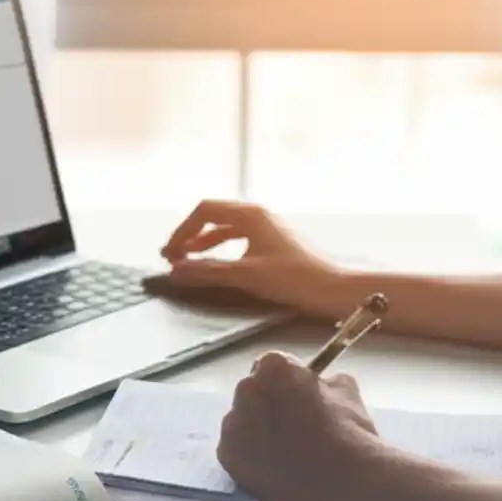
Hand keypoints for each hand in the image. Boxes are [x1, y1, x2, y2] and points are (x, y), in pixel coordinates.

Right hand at [160, 200, 344, 317]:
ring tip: (187, 261)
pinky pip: (237, 239)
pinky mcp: (272, 241)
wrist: (332, 289)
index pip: (204, 211)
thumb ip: (208, 271)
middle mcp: (257, 214)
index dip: (182, 231)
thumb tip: (175, 270)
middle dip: (189, 236)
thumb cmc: (293, 278)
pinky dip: (220, 249)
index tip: (169, 254)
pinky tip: (214, 264)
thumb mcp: (245, 275)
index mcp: (250, 214)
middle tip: (172, 258)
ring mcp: (266, 227)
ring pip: (224, 228)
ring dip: (203, 243)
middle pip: (212, 217)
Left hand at [218, 351, 379, 500]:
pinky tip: (273, 470)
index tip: (296, 400)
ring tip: (284, 454)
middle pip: (251, 393)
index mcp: (274, 367)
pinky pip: (235, 451)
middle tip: (291, 429)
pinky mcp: (227, 455)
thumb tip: (321, 385)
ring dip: (256, 432)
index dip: (285, 384)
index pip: (270, 367)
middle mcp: (246, 389)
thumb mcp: (347, 391)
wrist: (344, 480)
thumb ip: (325, 382)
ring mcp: (232, 423)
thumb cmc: (350, 432)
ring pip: (241, 422)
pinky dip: (250, 458)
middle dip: (267, 406)